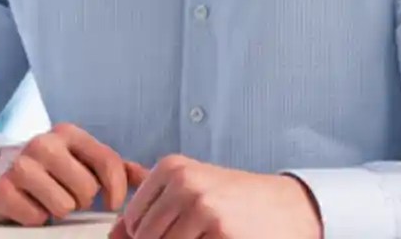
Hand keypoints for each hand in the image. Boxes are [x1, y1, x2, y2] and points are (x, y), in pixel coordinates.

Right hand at [0, 123, 140, 225]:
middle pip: (86, 190)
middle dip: (81, 200)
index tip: (111, 203)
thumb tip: (150, 176)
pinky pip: (37, 218)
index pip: (108, 163)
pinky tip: (30, 205)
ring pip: (63, 206)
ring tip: (49, 199)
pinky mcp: (2, 189)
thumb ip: (115, 168)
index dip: (117, 190)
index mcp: (68, 133)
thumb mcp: (81, 160)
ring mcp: (20, 165)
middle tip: (67, 195)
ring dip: (59, 210)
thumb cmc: (49, 168)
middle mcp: (43, 143)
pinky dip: (37, 218)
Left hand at [110, 156, 321, 238]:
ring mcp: (203, 209)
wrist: (288, 208)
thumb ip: (150, 208)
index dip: (147, 235)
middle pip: (144, 238)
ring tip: (209, 235)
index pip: (131, 221)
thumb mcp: (191, 190)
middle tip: (196, 233)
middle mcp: (185, 184)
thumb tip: (113, 237)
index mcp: (172, 168)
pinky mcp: (221, 234)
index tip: (177, 227)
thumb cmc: (236, 200)